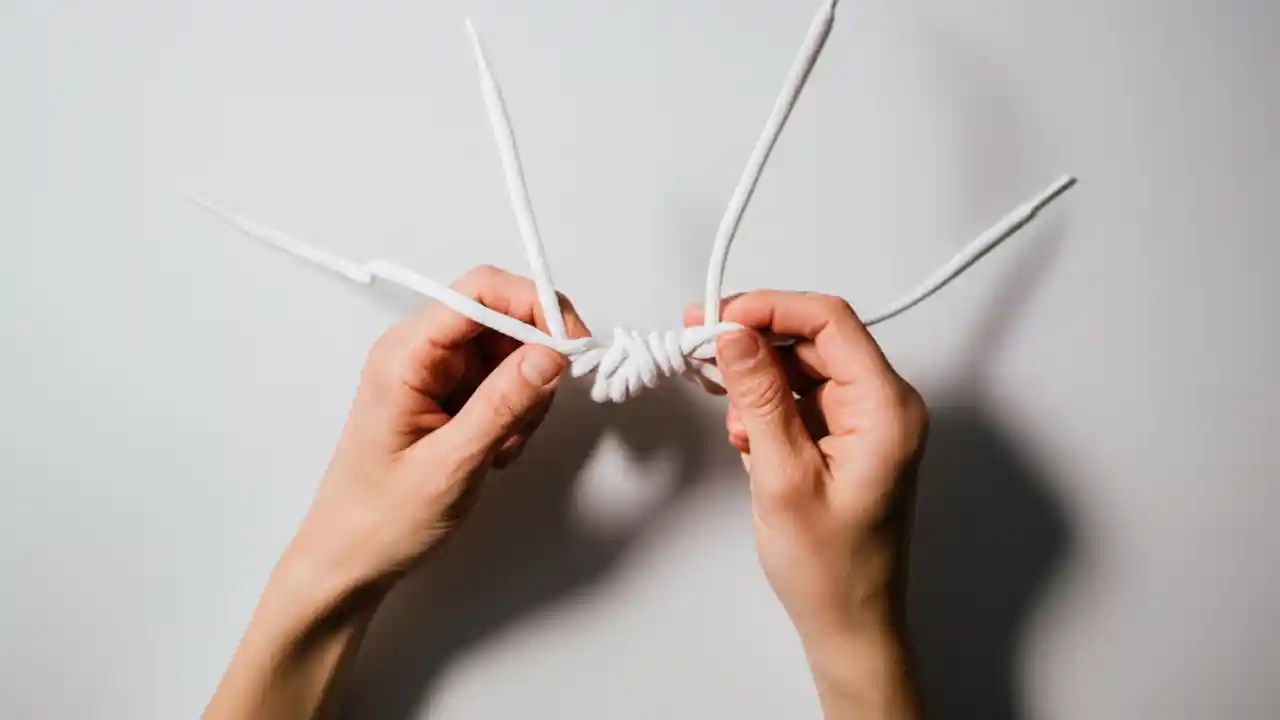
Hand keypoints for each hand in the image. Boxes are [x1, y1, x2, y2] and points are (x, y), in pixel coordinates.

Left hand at [287, 265, 589, 595]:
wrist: (350, 560)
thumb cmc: (380, 519)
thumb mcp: (451, 464)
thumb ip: (503, 404)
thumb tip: (551, 354)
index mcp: (406, 355)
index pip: (481, 291)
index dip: (535, 305)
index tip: (572, 344)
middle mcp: (420, 353)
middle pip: (504, 317)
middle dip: (537, 359)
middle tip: (538, 410)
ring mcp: (436, 374)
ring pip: (511, 352)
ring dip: (527, 394)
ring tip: (505, 444)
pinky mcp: (450, 396)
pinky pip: (504, 383)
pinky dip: (518, 413)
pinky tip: (498, 450)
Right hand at [687, 291, 926, 718]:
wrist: (849, 621)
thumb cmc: (830, 567)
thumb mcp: (783, 476)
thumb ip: (760, 398)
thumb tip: (734, 335)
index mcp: (886, 408)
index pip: (829, 322)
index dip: (770, 308)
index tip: (717, 318)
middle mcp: (884, 405)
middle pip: (813, 339)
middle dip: (754, 340)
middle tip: (698, 348)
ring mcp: (866, 421)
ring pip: (802, 366)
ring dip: (757, 378)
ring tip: (725, 408)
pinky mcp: (846, 437)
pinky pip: (802, 397)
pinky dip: (766, 405)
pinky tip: (745, 435)